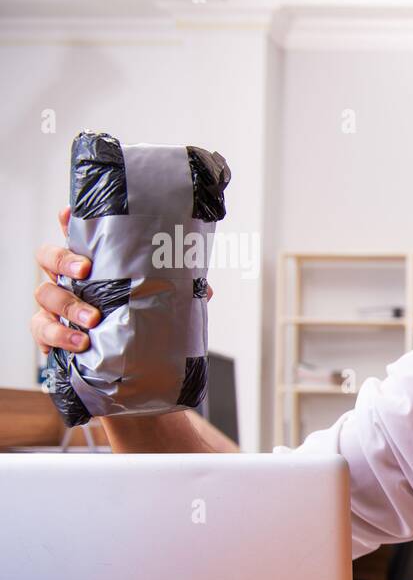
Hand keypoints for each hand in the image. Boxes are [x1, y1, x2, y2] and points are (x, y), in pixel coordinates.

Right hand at [31, 206, 214, 354]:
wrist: (126, 366)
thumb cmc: (137, 322)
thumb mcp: (159, 303)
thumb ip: (177, 292)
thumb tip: (205, 288)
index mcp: (92, 265)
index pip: (75, 236)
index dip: (68, 222)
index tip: (69, 214)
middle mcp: (68, 280)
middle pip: (48, 258)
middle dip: (63, 260)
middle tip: (85, 271)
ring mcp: (56, 306)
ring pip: (44, 295)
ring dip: (67, 307)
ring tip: (93, 321)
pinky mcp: (51, 333)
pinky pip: (41, 331)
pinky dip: (55, 337)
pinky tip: (75, 344)